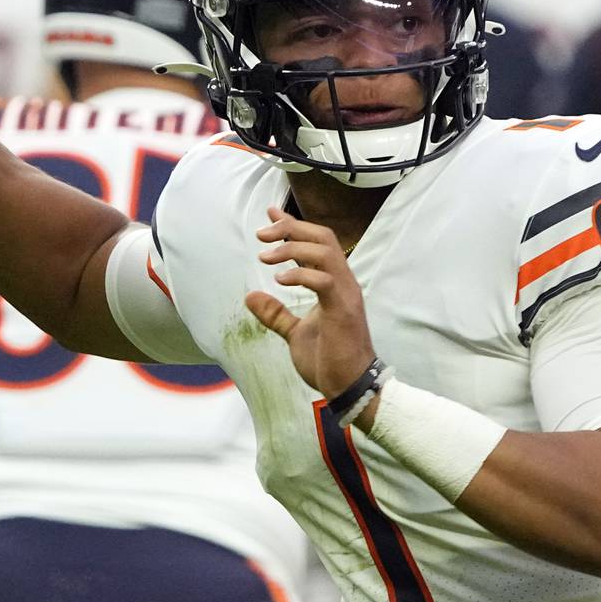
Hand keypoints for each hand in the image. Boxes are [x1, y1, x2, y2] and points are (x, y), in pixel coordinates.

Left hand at [244, 207, 375, 398]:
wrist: (349, 387)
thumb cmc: (328, 361)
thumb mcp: (295, 333)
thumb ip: (276, 314)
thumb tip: (251, 296)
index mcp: (335, 284)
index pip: (317, 243)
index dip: (293, 225)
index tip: (270, 214)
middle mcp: (344, 282)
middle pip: (322, 237)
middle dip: (291, 228)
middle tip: (261, 234)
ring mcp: (346, 293)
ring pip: (325, 251)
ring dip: (292, 246)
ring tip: (265, 255)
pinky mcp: (343, 309)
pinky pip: (324, 279)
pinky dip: (300, 273)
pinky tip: (279, 279)